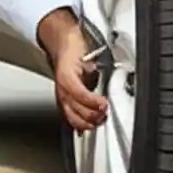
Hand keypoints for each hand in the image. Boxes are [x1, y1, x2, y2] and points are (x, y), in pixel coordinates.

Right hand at [38, 9, 108, 131]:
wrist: (62, 45)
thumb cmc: (74, 49)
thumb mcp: (87, 55)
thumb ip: (96, 69)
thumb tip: (111, 76)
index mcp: (66, 77)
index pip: (79, 94)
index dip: (92, 102)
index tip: (104, 105)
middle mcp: (62, 89)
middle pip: (75, 110)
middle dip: (92, 115)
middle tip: (105, 114)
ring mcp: (61, 97)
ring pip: (72, 117)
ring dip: (87, 122)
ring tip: (99, 120)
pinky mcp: (63, 101)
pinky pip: (69, 117)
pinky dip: (79, 124)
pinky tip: (87, 126)